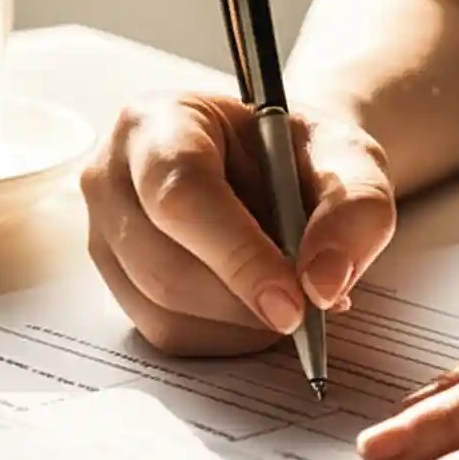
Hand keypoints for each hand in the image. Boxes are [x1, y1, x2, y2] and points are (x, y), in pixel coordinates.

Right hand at [80, 93, 394, 355]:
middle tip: (309, 306)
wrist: (275, 167)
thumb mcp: (349, 158)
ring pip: (164, 311)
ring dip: (240, 323)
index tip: (294, 301)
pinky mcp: (115, 284)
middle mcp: (112, 176)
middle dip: (245, 302)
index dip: (237, 255)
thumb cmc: (300, 154)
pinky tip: (256, 305)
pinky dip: (226, 337)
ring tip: (285, 291)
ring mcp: (104, 234)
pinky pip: (168, 335)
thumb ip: (354, 208)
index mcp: (159, 122)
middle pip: (165, 266)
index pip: (181, 195)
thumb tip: (323, 284)